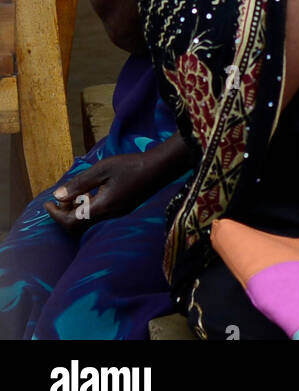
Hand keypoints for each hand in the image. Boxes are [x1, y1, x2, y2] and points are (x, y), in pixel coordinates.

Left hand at [44, 151, 164, 228]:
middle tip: (56, 199)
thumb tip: (58, 195)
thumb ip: (80, 183)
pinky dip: (87, 207)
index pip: (71, 222)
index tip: (47, 203)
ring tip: (71, 194)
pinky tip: (88, 193)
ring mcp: (117, 214)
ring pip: (88, 221)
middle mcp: (109, 216)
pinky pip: (98, 215)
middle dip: (63, 214)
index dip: (56, 215)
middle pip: (78, 225)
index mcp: (102, 207)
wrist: (159, 169)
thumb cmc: (131, 165)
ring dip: (75, 211)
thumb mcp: (102, 169)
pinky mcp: (122, 209)